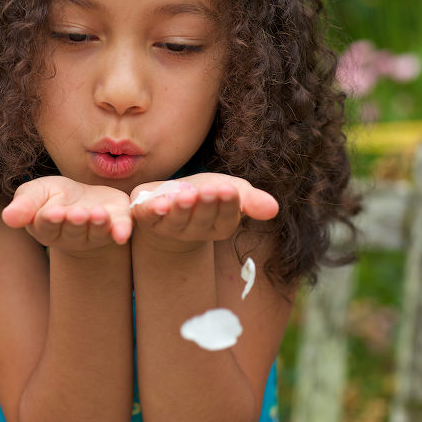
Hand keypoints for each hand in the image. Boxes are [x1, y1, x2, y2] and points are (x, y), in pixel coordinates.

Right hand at [1, 176, 131, 254]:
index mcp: (46, 228)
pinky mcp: (117, 225)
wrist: (84, 199)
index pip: (46, 225)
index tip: (53, 213)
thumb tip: (8, 218)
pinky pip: (119, 230)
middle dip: (76, 222)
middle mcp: (71, 236)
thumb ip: (24, 204)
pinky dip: (121, 231)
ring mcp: (95, 234)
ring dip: (98, 225)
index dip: (50, 220)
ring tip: (99, 214)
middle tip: (78, 213)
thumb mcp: (36, 193)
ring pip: (96, 232)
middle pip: (73, 230)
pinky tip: (123, 234)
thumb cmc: (54, 197)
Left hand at [130, 173, 277, 252]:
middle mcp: (196, 231)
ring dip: (181, 209)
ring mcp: (171, 227)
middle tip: (209, 190)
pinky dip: (152, 211)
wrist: (172, 199)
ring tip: (186, 195)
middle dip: (206, 205)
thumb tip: (274, 208)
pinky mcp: (147, 219)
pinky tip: (156, 204)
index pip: (226, 217)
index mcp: (220, 225)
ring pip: (177, 221)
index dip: (227, 205)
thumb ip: (251, 200)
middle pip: (202, 220)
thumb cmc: (207, 193)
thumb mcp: (231, 190)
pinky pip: (149, 218)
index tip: (229, 190)